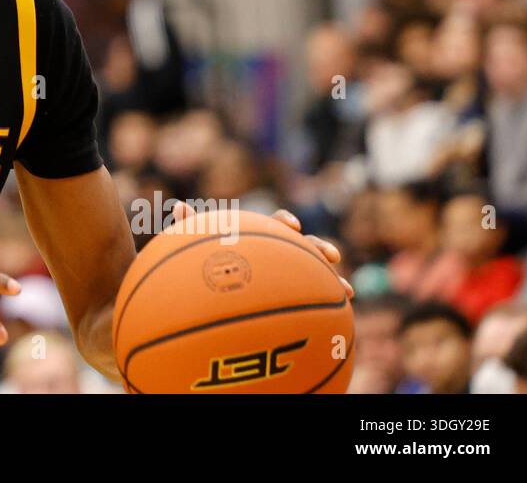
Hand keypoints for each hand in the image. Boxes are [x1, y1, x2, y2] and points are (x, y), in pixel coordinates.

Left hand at [170, 201, 353, 299]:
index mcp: (260, 238)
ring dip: (333, 281)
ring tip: (347, 292)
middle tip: (332, 256)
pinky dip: (329, 309)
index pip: (276, 223)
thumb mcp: (193, 251)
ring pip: (317, 277)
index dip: (285, 222)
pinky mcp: (292, 300)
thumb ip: (191, 230)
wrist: (207, 298)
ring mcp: (289, 278)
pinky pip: (314, 303)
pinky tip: (342, 319)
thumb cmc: (200, 268)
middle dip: (319, 249)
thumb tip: (179, 206)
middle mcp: (279, 256)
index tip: (292, 226)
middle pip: (304, 247)